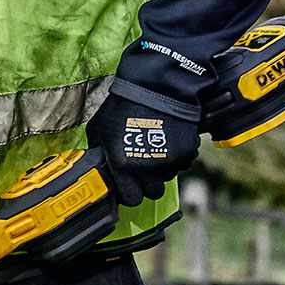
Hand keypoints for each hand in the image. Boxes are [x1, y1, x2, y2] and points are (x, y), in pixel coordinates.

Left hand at [87, 45, 203, 208]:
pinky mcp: (187, 151)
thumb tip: (97, 169)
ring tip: (154, 146)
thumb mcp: (99, 129)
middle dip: (149, 183)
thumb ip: (98, 153)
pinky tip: (167, 139)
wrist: (155, 86)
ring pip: (169, 178)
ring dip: (163, 168)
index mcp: (122, 165)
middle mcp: (146, 167)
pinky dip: (177, 156)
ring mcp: (169, 160)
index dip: (130, 192)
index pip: (130, 199)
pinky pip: (183, 164)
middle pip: (153, 193)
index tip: (130, 185)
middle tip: (144, 166)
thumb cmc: (123, 106)